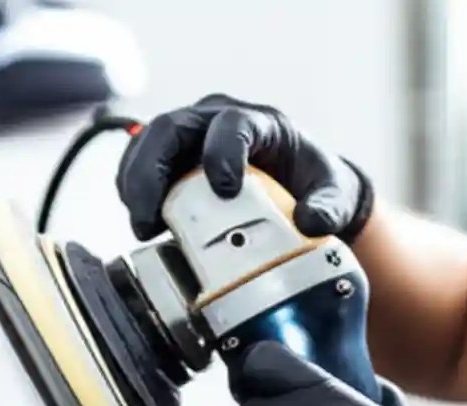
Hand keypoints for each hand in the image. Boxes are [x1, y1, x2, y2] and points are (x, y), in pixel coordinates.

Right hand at [115, 94, 374, 242]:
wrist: (296, 185)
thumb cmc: (310, 182)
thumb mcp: (333, 193)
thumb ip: (329, 206)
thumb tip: (309, 222)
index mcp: (258, 122)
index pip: (232, 124)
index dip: (222, 153)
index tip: (225, 191)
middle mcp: (215, 119)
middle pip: (169, 128)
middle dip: (152, 172)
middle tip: (149, 218)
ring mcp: (188, 135)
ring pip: (145, 144)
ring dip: (135, 184)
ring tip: (143, 225)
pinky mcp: (170, 157)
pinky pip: (138, 164)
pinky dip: (133, 191)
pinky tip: (144, 221)